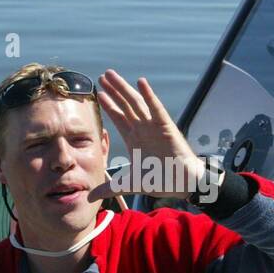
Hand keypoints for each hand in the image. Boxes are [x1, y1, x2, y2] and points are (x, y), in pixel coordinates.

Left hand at [88, 69, 203, 200]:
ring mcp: (153, 126)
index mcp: (135, 139)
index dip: (109, 105)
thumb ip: (111, 187)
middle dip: (114, 91)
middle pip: (125, 105)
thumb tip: (90, 196)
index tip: (98, 92)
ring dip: (124, 88)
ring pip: (136, 102)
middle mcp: (142, 129)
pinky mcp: (166, 126)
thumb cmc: (161, 180)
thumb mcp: (130, 183)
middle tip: (102, 76)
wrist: (183, 182)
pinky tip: (141, 82)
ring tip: (112, 75)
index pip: (119, 118)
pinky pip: (156, 108)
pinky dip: (149, 95)